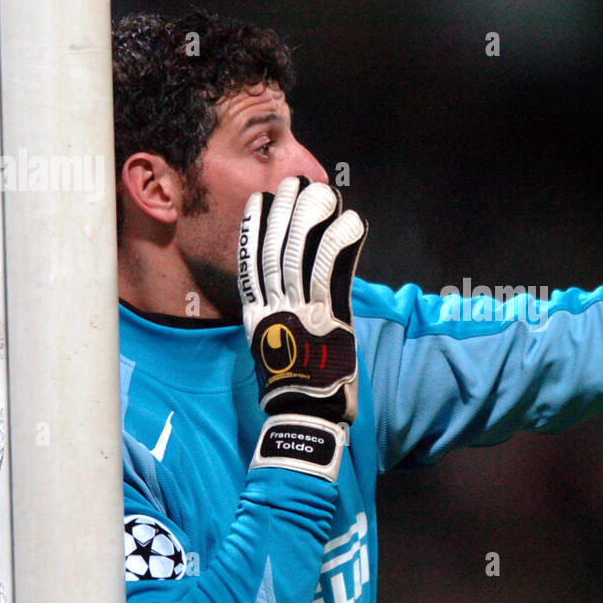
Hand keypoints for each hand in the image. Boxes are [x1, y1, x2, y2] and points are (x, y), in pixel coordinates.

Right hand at [238, 176, 366, 477]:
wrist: (304, 419)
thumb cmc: (296, 388)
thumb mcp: (275, 349)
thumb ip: (280, 319)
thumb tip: (289, 297)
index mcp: (257, 317)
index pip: (250, 262)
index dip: (254, 227)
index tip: (261, 200)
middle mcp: (274, 311)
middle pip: (274, 250)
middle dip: (285, 212)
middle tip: (296, 184)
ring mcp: (299, 313)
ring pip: (299, 254)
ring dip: (312, 218)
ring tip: (323, 192)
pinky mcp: (328, 320)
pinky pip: (332, 274)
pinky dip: (342, 244)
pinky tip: (352, 220)